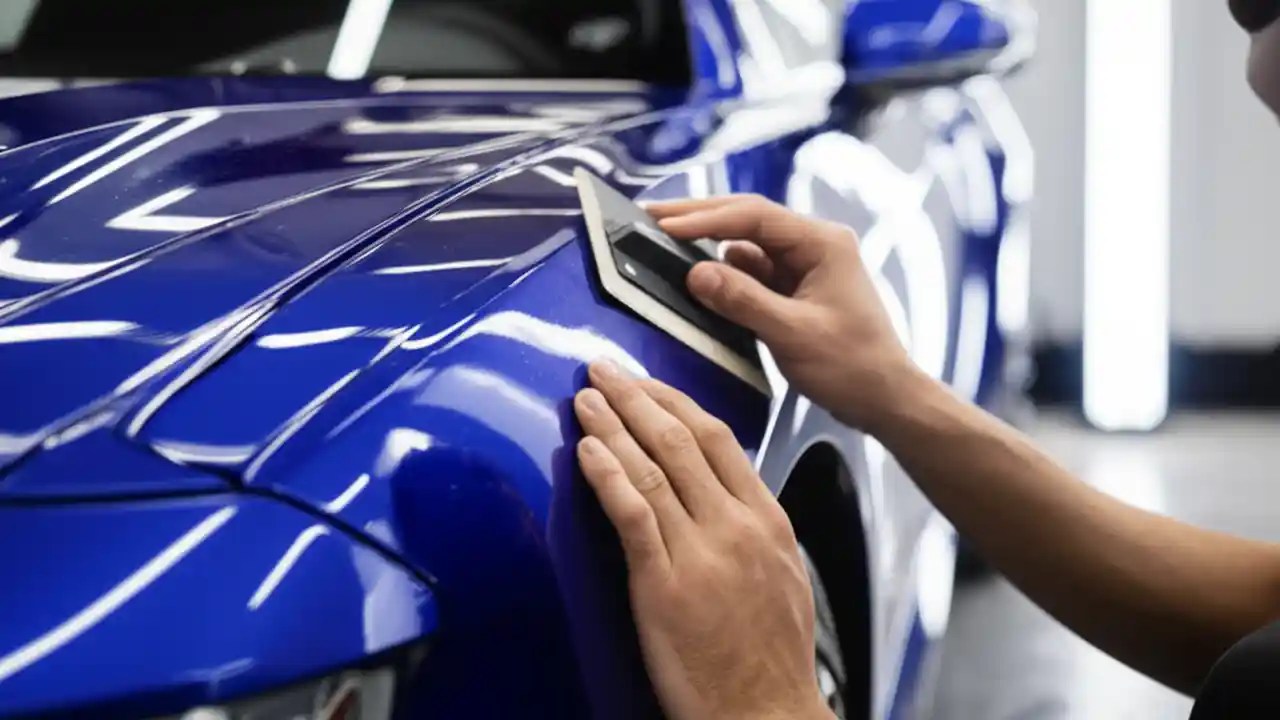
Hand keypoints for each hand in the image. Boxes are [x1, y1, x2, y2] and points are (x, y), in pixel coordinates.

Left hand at [575, 361, 833, 719]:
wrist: (767, 713)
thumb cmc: (771, 656)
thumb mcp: (781, 575)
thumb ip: (753, 528)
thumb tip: (721, 494)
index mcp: (767, 519)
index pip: (718, 438)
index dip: (674, 402)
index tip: (647, 383)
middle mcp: (737, 525)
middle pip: (680, 439)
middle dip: (637, 397)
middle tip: (605, 370)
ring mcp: (702, 552)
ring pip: (654, 467)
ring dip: (614, 424)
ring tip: (586, 397)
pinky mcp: (666, 585)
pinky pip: (633, 514)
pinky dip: (608, 475)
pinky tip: (588, 450)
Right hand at [649, 195, 916, 431]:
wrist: (886, 399)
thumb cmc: (851, 367)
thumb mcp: (793, 334)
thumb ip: (742, 300)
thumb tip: (694, 273)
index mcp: (822, 243)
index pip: (753, 217)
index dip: (704, 219)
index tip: (663, 226)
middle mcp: (812, 245)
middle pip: (746, 220)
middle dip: (698, 218)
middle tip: (648, 216)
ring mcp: (803, 267)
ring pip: (745, 246)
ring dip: (706, 245)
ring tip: (661, 241)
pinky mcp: (794, 290)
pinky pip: (750, 273)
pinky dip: (722, 274)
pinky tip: (694, 278)